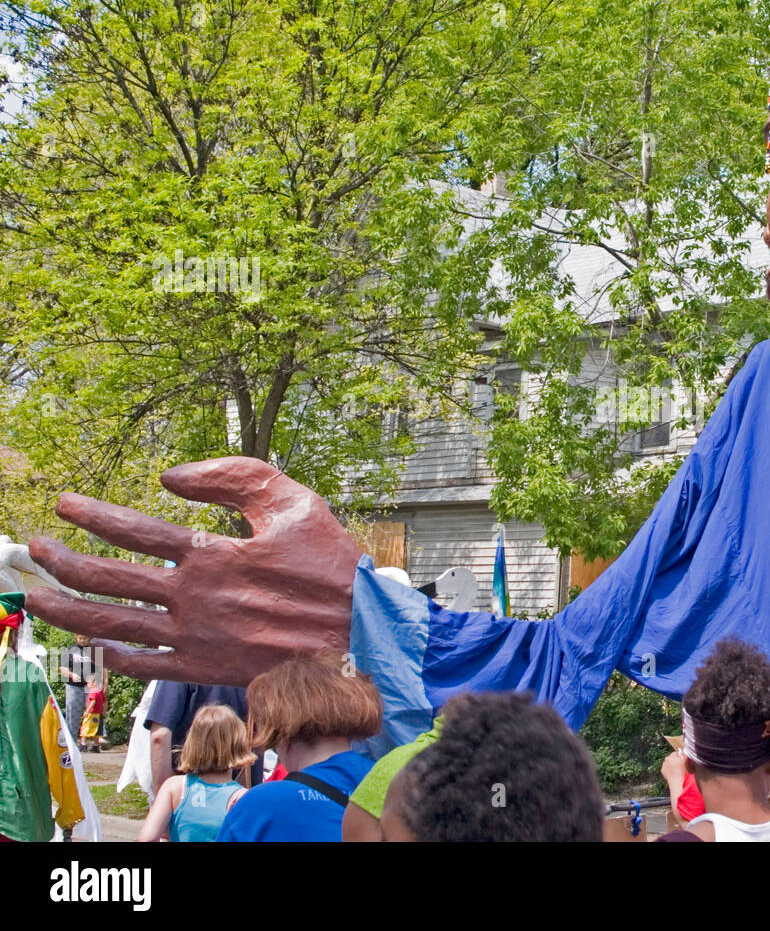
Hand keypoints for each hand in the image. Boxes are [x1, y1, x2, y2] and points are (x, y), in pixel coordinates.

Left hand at [26, 457, 360, 685]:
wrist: (358, 631)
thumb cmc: (330, 565)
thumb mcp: (294, 501)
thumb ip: (234, 477)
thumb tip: (171, 476)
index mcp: (213, 554)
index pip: (136, 530)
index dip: (94, 516)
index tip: (66, 504)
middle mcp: (194, 597)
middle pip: (108, 579)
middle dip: (63, 561)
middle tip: (35, 548)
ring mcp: (194, 637)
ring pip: (112, 625)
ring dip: (66, 609)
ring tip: (37, 596)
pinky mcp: (204, 667)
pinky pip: (143, 666)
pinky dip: (111, 656)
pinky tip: (93, 645)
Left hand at [660, 748, 685, 785]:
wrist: (677, 782)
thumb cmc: (682, 771)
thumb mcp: (686, 761)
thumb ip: (684, 754)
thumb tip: (682, 751)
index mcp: (671, 756)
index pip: (676, 753)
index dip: (680, 756)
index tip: (683, 760)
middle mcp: (666, 760)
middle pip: (671, 758)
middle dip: (675, 760)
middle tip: (680, 765)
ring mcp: (663, 766)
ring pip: (669, 763)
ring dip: (672, 765)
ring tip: (677, 770)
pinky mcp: (662, 771)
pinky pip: (666, 768)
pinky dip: (669, 769)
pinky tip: (673, 773)